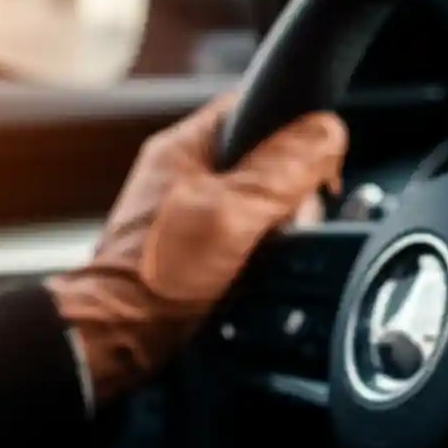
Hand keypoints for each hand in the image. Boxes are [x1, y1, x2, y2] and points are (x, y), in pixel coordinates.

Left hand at [47, 94, 346, 404]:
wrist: (120, 340)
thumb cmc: (154, 277)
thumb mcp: (232, 213)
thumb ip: (282, 169)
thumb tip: (328, 131)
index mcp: (187, 145)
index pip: (256, 107)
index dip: (296, 130)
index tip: (315, 164)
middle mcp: (187, 173)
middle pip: (267, 158)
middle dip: (292, 189)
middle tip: (289, 219)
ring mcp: (191, 212)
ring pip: (262, 200)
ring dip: (280, 225)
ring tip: (271, 249)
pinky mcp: (198, 249)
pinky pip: (250, 235)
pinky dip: (264, 251)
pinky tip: (260, 269)